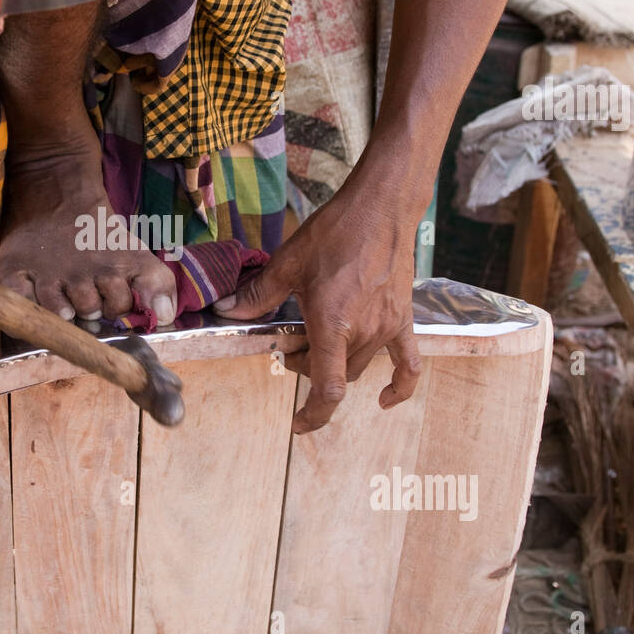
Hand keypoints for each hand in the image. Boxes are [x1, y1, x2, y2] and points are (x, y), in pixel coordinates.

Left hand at [214, 176, 422, 432]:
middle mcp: (363, 333)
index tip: (298, 424)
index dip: (313, 415)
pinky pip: (407, 364)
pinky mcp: (403, 320)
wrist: (380, 209)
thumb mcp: (287, 263)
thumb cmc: (334, 234)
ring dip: (335, 365)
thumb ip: (258, 294)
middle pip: (334, 375)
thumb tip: (226, 310)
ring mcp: (387, 329)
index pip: (327, 389)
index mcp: (333, 325)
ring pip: (358, 368)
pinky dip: (399, 387)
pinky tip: (385, 400)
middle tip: (289, 346)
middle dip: (307, 369)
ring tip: (316, 340)